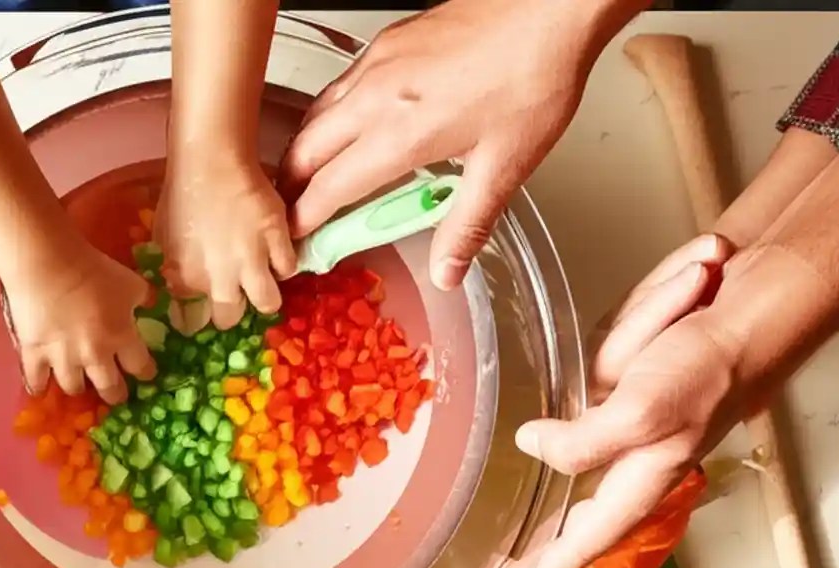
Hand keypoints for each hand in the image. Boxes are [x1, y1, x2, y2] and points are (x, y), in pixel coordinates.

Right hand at [2, 242, 155, 404]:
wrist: (49, 265)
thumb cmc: (94, 271)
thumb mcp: (131, 282)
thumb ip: (144, 297)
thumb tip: (152, 303)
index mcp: (121, 337)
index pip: (140, 366)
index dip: (145, 372)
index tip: (147, 374)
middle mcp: (94, 356)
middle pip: (109, 387)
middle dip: (115, 394)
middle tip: (116, 394)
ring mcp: (63, 358)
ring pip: (73, 387)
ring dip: (78, 387)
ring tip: (77, 385)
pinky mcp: (34, 354)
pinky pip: (36, 380)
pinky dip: (39, 386)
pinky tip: (40, 389)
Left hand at [153, 154, 295, 328]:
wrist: (211, 162)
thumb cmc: (181, 196)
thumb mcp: (162, 239)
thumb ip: (172, 272)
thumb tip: (180, 291)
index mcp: (185, 279)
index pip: (192, 319)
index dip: (200, 311)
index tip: (205, 303)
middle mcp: (218, 279)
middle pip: (230, 319)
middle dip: (231, 312)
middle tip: (234, 295)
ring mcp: (251, 262)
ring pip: (267, 303)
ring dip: (264, 296)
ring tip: (261, 281)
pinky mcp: (277, 242)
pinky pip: (287, 268)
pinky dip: (283, 264)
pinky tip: (275, 254)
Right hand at [279, 0, 622, 289]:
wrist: (547, 9)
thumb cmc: (532, 75)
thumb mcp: (504, 166)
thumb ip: (468, 225)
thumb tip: (446, 270)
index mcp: (400, 134)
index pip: (329, 187)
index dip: (305, 219)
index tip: (298, 239)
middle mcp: (377, 97)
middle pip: (305, 150)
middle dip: (292, 188)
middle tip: (296, 212)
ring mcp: (376, 64)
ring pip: (315, 114)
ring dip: (306, 150)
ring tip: (313, 175)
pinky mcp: (386, 42)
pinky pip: (338, 86)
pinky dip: (327, 115)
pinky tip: (348, 125)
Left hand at [499, 235, 743, 567]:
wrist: (756, 301)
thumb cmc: (713, 363)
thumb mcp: (644, 412)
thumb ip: (587, 442)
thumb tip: (532, 445)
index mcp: (643, 472)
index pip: (591, 533)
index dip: (555, 563)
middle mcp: (633, 450)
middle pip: (581, 502)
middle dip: (548, 537)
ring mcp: (629, 414)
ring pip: (595, 394)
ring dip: (643, 329)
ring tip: (687, 301)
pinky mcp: (629, 375)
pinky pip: (613, 349)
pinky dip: (648, 316)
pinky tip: (689, 289)